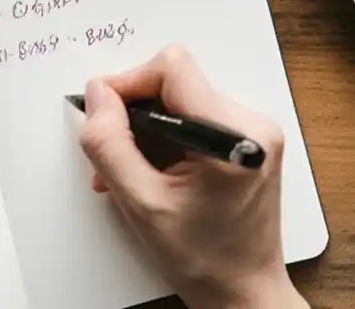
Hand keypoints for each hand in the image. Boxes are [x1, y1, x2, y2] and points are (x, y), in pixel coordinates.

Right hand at [78, 45, 306, 308]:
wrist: (243, 292)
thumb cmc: (202, 259)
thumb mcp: (140, 204)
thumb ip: (110, 144)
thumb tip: (99, 95)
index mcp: (234, 136)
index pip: (173, 69)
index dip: (129, 82)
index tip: (104, 111)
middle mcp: (253, 125)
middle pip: (176, 82)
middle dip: (135, 112)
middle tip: (114, 154)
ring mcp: (255, 132)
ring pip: (182, 98)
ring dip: (148, 128)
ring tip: (132, 171)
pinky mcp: (250, 140)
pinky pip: (196, 115)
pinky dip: (167, 136)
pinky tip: (154, 169)